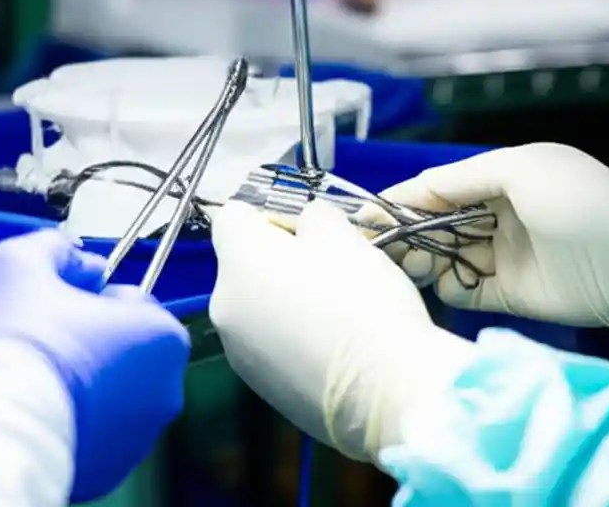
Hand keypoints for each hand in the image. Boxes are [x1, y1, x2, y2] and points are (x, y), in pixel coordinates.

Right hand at [0, 231, 189, 501]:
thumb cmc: (18, 347)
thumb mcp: (20, 262)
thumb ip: (53, 247)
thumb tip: (70, 254)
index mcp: (163, 335)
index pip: (130, 299)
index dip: (89, 297)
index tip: (58, 305)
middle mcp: (165, 388)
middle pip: (124, 347)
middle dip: (90, 340)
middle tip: (44, 340)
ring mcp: (142, 433)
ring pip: (110, 391)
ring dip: (82, 381)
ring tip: (39, 378)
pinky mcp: (114, 468)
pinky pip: (96, 430)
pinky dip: (74, 419)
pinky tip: (41, 410)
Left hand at [210, 201, 473, 462]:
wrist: (385, 394)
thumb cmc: (363, 304)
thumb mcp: (345, 238)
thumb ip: (315, 216)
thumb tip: (306, 223)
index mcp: (239, 262)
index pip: (231, 217)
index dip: (269, 214)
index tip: (307, 231)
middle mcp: (224, 306)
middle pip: (244, 266)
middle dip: (280, 262)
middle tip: (330, 273)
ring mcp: (237, 352)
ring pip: (257, 307)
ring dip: (286, 302)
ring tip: (335, 317)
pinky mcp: (258, 387)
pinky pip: (269, 345)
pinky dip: (292, 340)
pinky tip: (332, 351)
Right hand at [381, 143, 608, 355]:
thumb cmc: (585, 204)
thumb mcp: (522, 169)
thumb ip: (464, 178)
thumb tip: (420, 190)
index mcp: (505, 176)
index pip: (440, 185)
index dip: (402, 198)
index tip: (362, 213)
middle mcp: (502, 214)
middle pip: (437, 222)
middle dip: (403, 230)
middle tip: (369, 245)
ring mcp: (506, 254)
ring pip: (445, 255)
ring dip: (419, 258)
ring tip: (395, 264)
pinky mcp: (512, 292)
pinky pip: (465, 288)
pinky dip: (444, 285)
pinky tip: (429, 281)